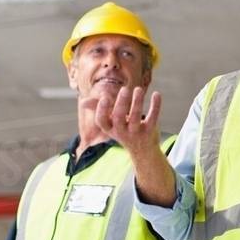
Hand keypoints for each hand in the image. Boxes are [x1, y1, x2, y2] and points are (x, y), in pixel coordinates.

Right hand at [85, 88, 174, 204]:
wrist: (143, 150)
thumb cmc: (123, 130)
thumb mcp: (111, 122)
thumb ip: (99, 109)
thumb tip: (83, 101)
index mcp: (110, 129)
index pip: (102, 122)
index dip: (102, 110)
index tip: (104, 97)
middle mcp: (122, 132)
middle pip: (119, 118)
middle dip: (122, 103)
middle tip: (125, 89)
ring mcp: (136, 133)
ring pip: (137, 117)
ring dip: (137, 102)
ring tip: (138, 89)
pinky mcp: (150, 131)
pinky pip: (153, 118)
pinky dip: (155, 106)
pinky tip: (156, 94)